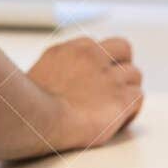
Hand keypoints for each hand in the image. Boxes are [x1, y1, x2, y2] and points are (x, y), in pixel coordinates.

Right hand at [26, 35, 143, 150]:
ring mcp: (109, 77)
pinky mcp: (121, 99)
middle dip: (122, 65)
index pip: (95, 47)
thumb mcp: (35, 78)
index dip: (98, 64)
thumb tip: (53, 88)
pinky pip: (138, 97)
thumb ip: (54, 75)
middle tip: (114, 85)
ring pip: (134, 74)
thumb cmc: (28, 107)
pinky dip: (132, 110)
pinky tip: (119, 120)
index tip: (92, 80)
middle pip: (122, 48)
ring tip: (116, 107)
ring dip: (128, 90)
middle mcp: (92, 57)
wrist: (37, 118)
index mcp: (70, 50)